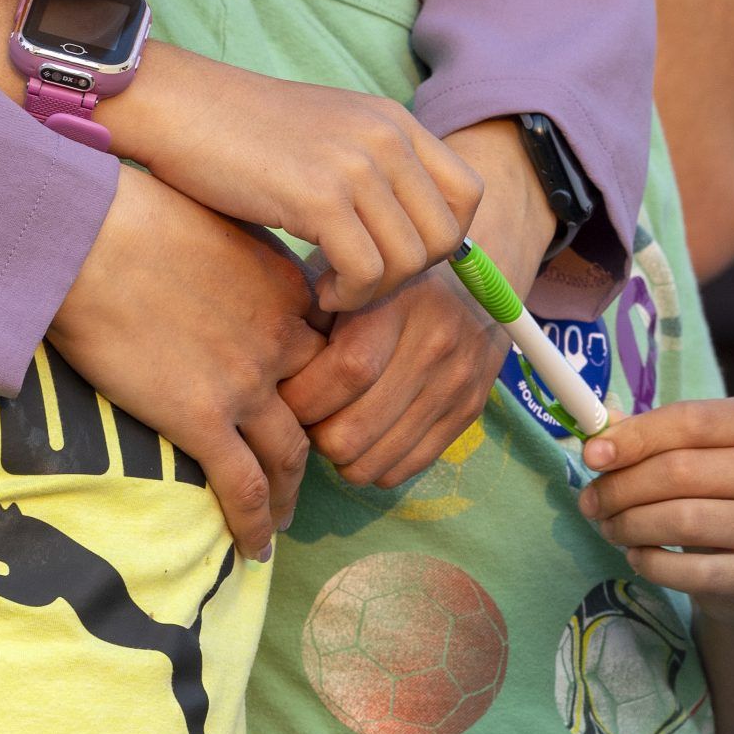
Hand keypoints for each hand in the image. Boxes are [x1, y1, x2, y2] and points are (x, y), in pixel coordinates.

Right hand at [51, 166, 321, 559]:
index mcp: (285, 286)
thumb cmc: (132, 209)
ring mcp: (245, 382)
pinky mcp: (201, 418)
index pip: (328, 346)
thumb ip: (234, 255)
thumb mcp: (212, 218)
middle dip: (321, 441)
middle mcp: (280, 337)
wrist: (87, 232)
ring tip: (283, 520)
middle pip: (322, 406)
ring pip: (291, 457)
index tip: (311, 398)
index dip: (325, 380)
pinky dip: (256, 524)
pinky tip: (254, 549)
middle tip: (307, 466)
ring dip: (291, 494)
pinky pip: (244, 487)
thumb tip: (217, 266)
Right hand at [115, 56, 480, 315]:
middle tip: (361, 283)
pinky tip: (317, 288)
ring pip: (410, 261)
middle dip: (408, 277)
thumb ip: (374, 173)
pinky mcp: (320, 195)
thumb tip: (416, 240)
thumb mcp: (327, 137)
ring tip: (334, 288)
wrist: (178, 109)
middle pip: (446, 236)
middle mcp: (385, 136)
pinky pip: (367, 272)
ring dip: (375, 292)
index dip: (443, 241)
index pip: (467, 193)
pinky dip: (348, 296)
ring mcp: (356, 163)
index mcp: (392, 120)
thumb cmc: (239, 134)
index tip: (398, 261)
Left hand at [279, 117, 553, 486]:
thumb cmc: (383, 270)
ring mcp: (456, 381)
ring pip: (377, 461)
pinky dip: (376, 465)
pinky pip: (409, 467)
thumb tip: (261, 356)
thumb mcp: (346, 265)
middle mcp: (434, 341)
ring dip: (341, 456)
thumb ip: (310, 304)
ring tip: (329, 426)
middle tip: (300, 417)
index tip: (279, 393)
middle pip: (355, 429)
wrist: (472, 270)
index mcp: (397, 300)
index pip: (344, 372)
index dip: (301, 396)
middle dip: (313, 434)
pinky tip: (362, 436)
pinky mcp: (470, 410)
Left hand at [578, 396, 733, 620]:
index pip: (690, 420)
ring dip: (630, 525)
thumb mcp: (688, 451)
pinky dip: (652, 563)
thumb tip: (596, 434)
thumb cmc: (714, 491)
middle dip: (622, 487)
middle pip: (681, 471)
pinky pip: (693, 571)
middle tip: (591, 502)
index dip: (635, 437)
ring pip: (683, 520)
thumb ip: (645, 435)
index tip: (592, 456)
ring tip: (610, 527)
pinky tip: (637, 556)